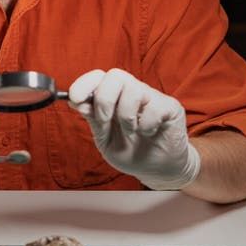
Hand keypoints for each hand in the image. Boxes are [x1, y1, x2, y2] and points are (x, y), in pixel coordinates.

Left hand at [68, 68, 200, 190]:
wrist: (157, 170)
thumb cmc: (130, 151)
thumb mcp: (105, 139)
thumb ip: (94, 120)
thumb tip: (77, 102)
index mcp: (113, 96)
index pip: (98, 76)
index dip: (84, 83)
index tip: (74, 98)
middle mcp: (132, 91)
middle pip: (116, 75)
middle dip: (104, 99)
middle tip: (105, 120)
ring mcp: (152, 97)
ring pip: (134, 90)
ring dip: (126, 116)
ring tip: (131, 131)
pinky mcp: (170, 106)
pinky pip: (154, 108)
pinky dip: (146, 126)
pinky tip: (148, 133)